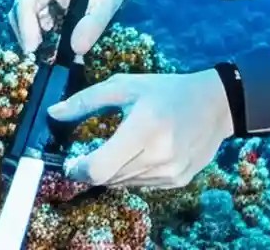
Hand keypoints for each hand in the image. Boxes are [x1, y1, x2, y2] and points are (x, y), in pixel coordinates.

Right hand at [10, 0, 127, 56]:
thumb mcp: (108, 3)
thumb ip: (93, 24)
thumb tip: (77, 49)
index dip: (25, 24)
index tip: (32, 48)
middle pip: (19, 9)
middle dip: (26, 34)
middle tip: (37, 56)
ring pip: (22, 16)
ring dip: (30, 36)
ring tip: (46, 52)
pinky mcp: (40, 3)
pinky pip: (30, 20)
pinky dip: (37, 36)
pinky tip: (50, 46)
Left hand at [48, 70, 233, 188]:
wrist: (216, 105)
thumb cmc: (167, 91)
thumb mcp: (125, 85)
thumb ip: (86, 100)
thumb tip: (54, 113)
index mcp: (144, 128)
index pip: (99, 168)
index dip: (78, 169)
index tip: (70, 162)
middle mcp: (159, 155)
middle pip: (108, 179)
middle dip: (92, 169)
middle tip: (88, 153)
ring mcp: (171, 172)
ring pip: (123, 184)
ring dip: (112, 171)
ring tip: (120, 147)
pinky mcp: (178, 181)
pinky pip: (141, 185)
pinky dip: (131, 173)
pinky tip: (140, 153)